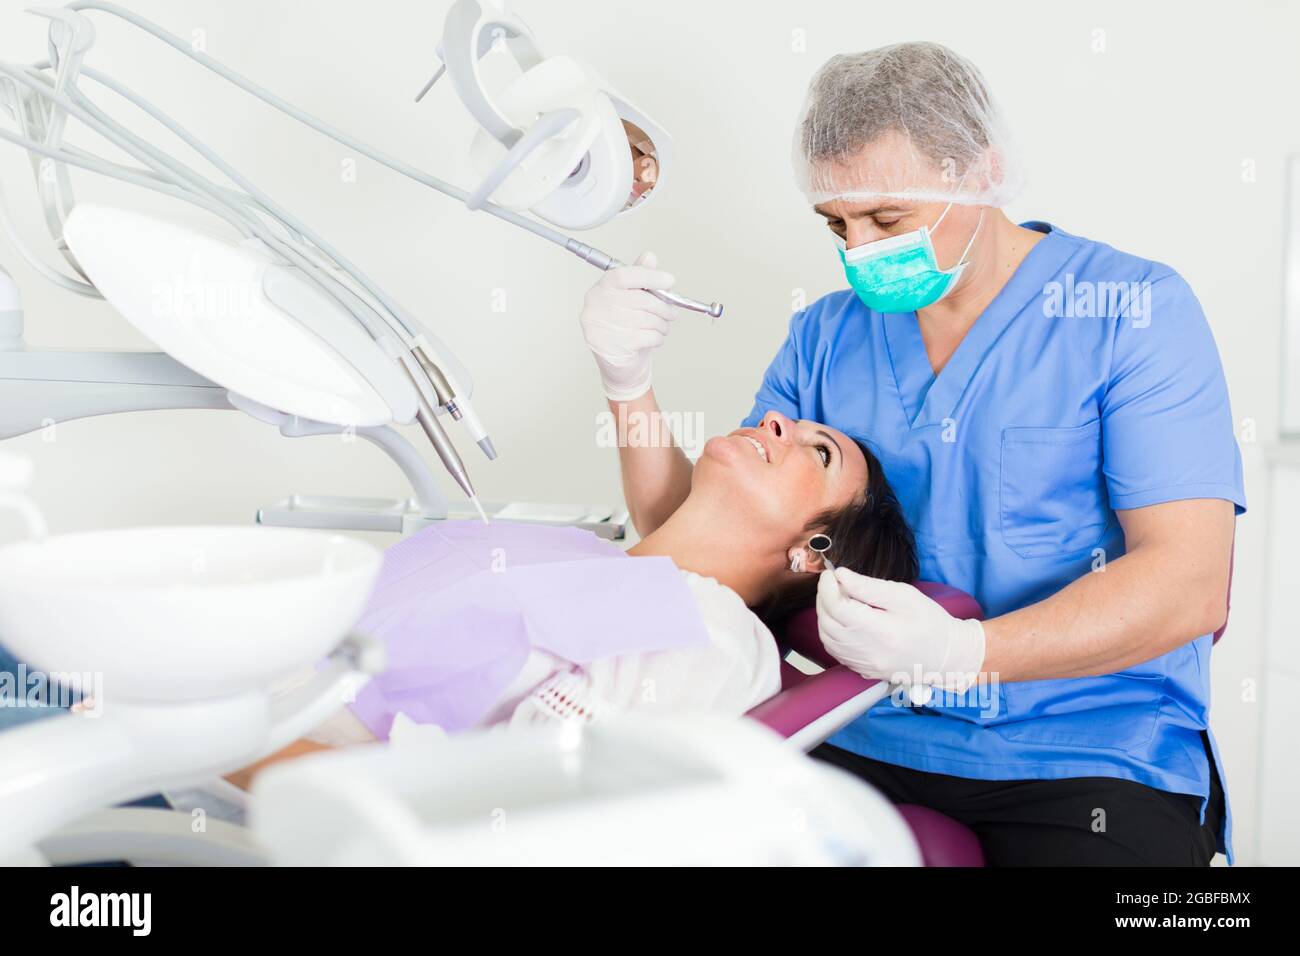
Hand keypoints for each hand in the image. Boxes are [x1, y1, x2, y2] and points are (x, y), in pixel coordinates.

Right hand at [579, 251, 678, 400]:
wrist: (618, 366)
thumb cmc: (625, 329)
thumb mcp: (631, 300)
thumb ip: (638, 277)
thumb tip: (649, 257)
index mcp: (600, 290)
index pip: (623, 275)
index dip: (649, 276)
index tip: (668, 280)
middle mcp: (596, 306)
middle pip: (639, 299)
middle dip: (663, 307)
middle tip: (672, 312)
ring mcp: (602, 327)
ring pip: (645, 319)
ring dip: (662, 324)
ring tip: (664, 326)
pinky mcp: (613, 345)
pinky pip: (646, 336)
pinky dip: (657, 337)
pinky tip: (656, 338)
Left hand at [816, 568, 985, 691]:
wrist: (947, 655)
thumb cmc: (930, 622)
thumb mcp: (904, 595)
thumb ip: (869, 586)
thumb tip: (840, 575)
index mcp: (882, 631)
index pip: (838, 607)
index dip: (827, 587)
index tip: (830, 573)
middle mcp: (869, 652)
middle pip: (828, 622)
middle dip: (823, 598)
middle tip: (832, 583)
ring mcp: (865, 665)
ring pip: (827, 638)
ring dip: (824, 615)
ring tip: (836, 598)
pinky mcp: (863, 670)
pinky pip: (835, 650)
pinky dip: (831, 632)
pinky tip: (841, 619)